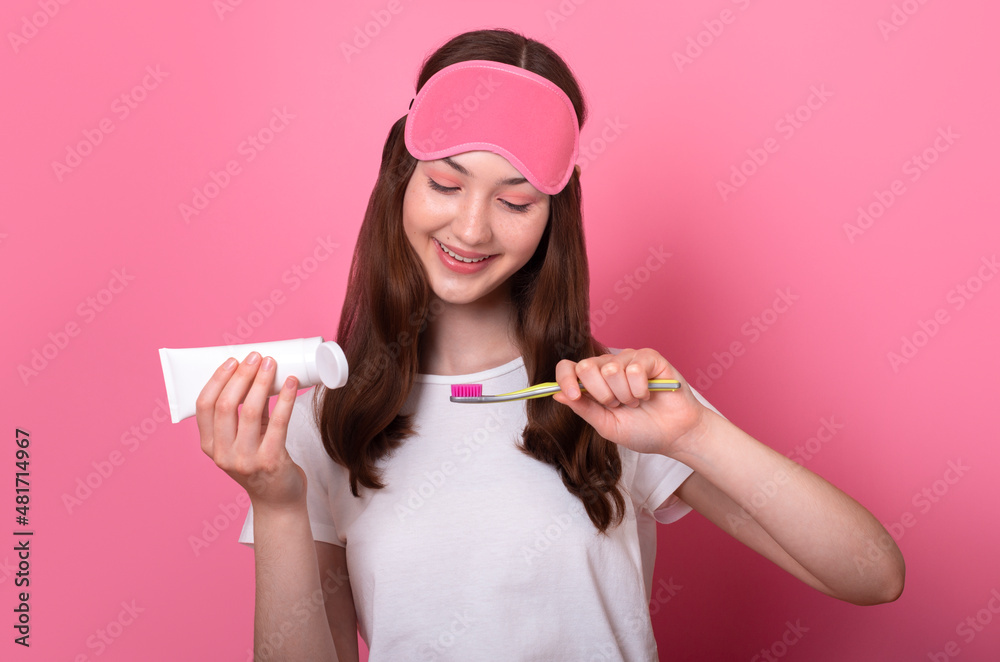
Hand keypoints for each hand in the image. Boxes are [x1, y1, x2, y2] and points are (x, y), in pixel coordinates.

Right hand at [195, 351, 305, 511]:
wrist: (278, 501)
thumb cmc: (260, 464)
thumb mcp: (242, 440)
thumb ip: (244, 413)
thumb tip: (254, 373)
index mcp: (210, 446)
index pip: (204, 406)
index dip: (217, 380)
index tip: (232, 361)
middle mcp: (223, 454)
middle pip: (226, 405)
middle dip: (241, 376)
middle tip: (256, 357)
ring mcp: (245, 460)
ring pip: (251, 411)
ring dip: (262, 382)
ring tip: (272, 364)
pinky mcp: (271, 461)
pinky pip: (278, 422)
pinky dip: (285, 398)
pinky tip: (292, 383)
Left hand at [551, 348, 706, 455]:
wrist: (674, 435)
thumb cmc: (642, 430)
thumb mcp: (606, 425)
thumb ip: (583, 409)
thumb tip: (557, 394)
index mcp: (593, 382)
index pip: (568, 368)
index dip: (566, 379)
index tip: (575, 395)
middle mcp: (608, 366)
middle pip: (586, 366)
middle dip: (601, 394)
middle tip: (618, 405)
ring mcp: (628, 359)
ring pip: (611, 369)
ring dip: (625, 395)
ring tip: (636, 401)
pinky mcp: (649, 357)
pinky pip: (634, 368)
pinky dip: (640, 389)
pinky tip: (649, 394)